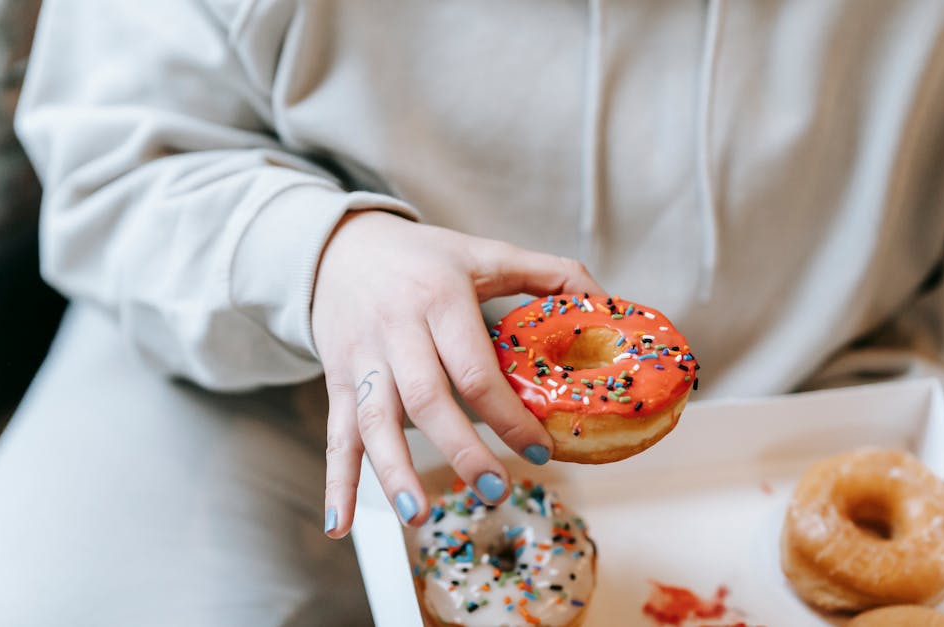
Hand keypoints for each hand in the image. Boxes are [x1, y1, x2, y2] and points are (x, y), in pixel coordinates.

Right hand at [314, 210, 603, 536]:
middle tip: (496, 489)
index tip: (542, 449)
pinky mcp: (337, 380)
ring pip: (374, 422)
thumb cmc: (423, 258)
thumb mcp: (483, 253)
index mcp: (441, 300)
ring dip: (394, 472)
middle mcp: (396, 331)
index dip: (509, 413)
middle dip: (461, 448)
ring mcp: (362, 359)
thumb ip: (547, 273)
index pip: (475, 367)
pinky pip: (336, 435)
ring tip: (419, 515)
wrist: (341, 248)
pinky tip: (343, 524)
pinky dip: (338, 482)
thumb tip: (606, 301)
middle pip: (426, 398)